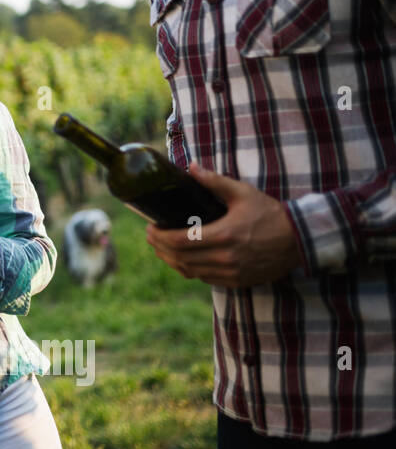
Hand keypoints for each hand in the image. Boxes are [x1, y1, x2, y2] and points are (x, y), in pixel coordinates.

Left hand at [144, 163, 302, 286]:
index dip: (159, 236)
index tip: (149, 227)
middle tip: (151, 236)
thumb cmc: (270, 214)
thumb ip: (214, 181)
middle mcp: (224, 258)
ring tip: (161, 248)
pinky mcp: (236, 281)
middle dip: (159, 247)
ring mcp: (230, 273)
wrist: (299, 240)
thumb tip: (191, 167)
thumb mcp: (243, 193)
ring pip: (189, 271)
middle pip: (179, 258)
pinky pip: (204, 278)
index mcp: (223, 235)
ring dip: (171, 260)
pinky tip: (182, 259)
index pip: (179, 241)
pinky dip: (189, 269)